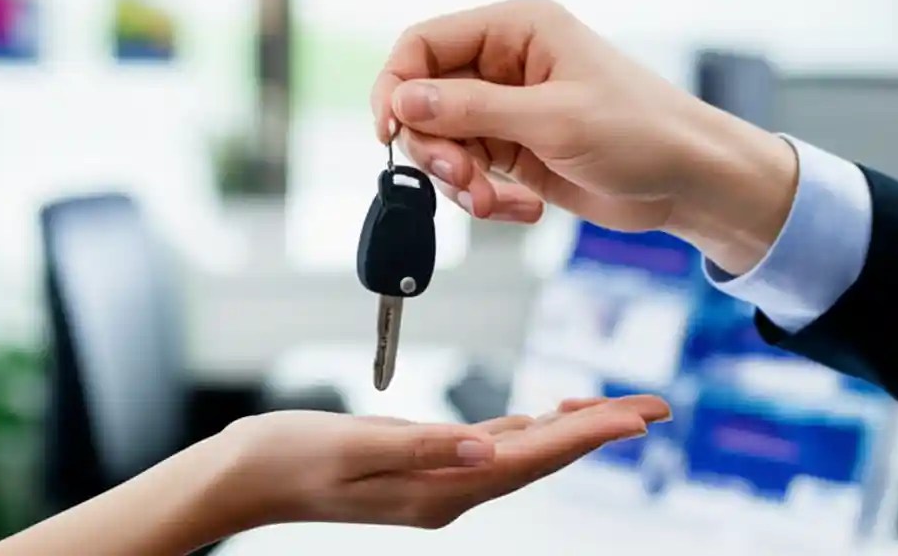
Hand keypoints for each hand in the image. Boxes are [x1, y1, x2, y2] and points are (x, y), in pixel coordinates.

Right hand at [217, 394, 669, 530]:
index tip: (637, 416)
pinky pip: (492, 450)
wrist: (246, 477)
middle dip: (598, 430)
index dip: (589, 432)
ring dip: (570, 430)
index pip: (531, 456)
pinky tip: (540, 418)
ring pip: (522, 453)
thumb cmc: (289, 457)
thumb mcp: (352, 446)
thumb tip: (489, 448)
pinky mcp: (422, 468)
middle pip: (541, 457)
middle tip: (651, 407)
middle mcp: (447, 491)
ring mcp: (436, 483)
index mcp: (438, 487)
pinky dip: (527, 431)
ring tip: (613, 408)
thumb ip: (423, 447)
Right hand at [369, 0, 797, 273]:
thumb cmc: (643, 132)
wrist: (688, 182)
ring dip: (457, 180)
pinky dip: (481, 197)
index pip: (423, 43)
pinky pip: (467, 173)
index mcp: (515, 30)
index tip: (390, 130)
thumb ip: (472, 108)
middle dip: (434, 146)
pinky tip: (519, 208)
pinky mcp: (512, 150)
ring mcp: (506, 110)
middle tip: (462, 177)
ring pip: (440, 142)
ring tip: (492, 201)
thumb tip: (404, 100)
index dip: (396, 85)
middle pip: (423, 98)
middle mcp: (503, 65)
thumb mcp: (553, 118)